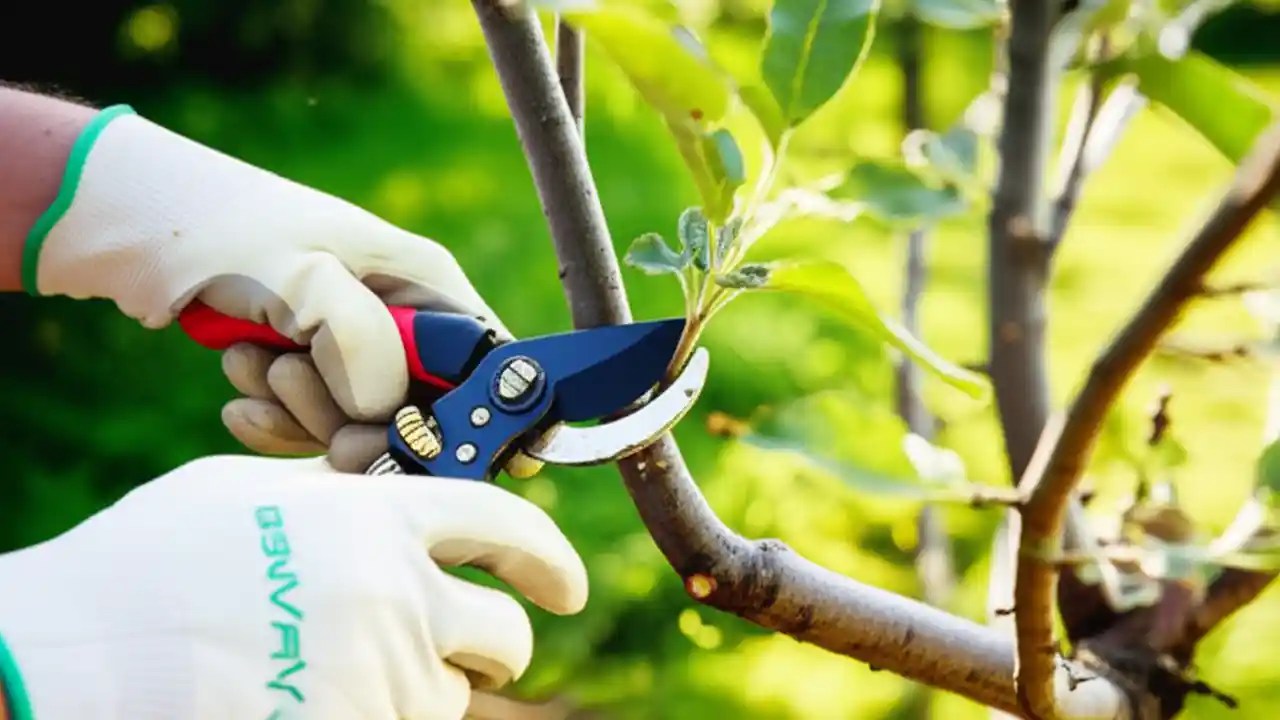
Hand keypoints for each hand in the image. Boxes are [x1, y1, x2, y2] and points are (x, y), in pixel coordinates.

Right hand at [0, 455, 587, 719]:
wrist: (72, 655)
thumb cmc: (147, 562)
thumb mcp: (245, 493)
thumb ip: (332, 495)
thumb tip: (378, 493)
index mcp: (377, 519)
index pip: (504, 526)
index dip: (548, 557)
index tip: (565, 586)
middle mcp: (396, 594)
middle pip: (504, 633)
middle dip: (498, 645)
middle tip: (477, 651)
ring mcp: (375, 675)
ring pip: (448, 700)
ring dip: (421, 691)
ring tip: (346, 673)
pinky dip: (377, 719)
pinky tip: (318, 699)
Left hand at [27, 105, 537, 472]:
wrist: (139, 226)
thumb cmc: (224, 230)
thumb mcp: (300, 274)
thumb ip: (361, 339)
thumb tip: (387, 412)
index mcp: (425, 281)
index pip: (490, 366)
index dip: (474, 419)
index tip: (418, 446)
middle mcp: (404, 317)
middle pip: (424, 412)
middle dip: (357, 419)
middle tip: (291, 378)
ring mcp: (358, 348)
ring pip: (364, 428)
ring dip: (300, 413)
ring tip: (252, 357)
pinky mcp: (316, 374)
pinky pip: (317, 429)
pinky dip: (276, 422)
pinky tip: (240, 388)